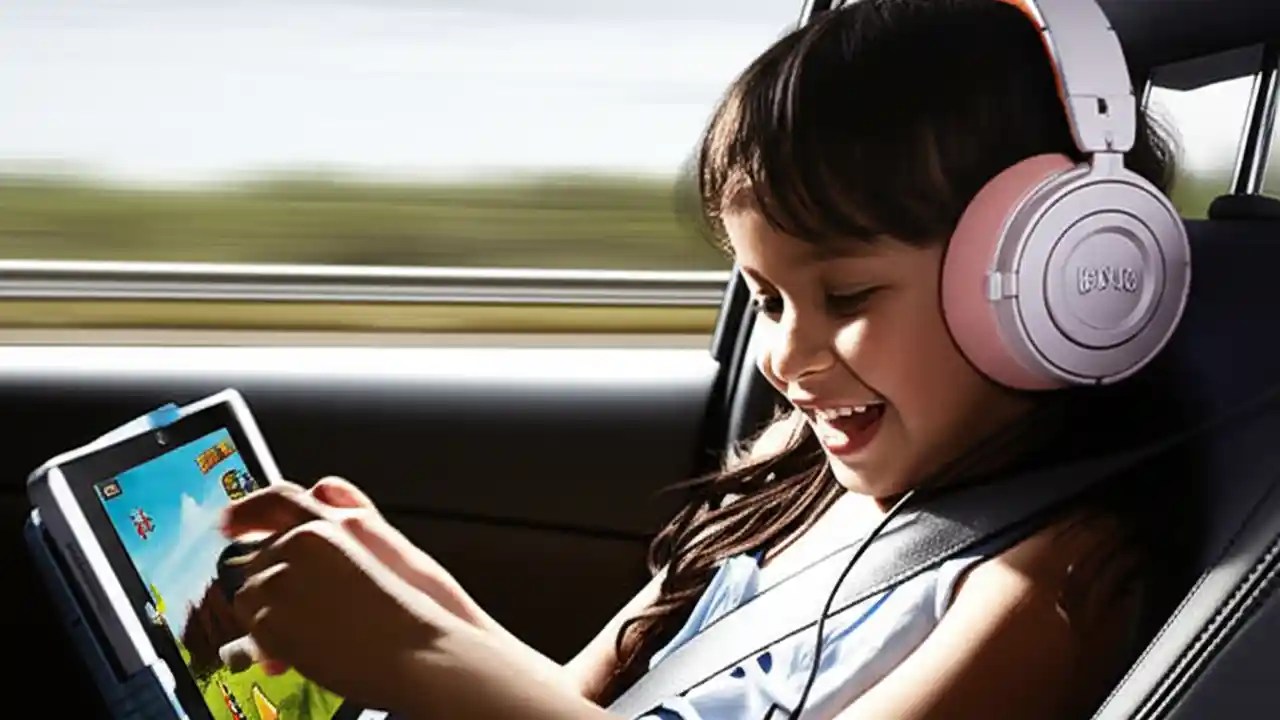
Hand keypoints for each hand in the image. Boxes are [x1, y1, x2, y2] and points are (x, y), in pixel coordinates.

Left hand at [227, 511, 457, 710]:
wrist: (420, 650)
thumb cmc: (415, 605)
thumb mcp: (385, 544)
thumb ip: (349, 518)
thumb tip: (322, 498)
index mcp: (330, 524)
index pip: (276, 500)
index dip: (250, 509)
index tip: (231, 521)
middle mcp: (303, 545)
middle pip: (258, 553)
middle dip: (266, 578)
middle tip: (289, 604)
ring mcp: (283, 582)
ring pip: (249, 591)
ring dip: (269, 611)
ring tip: (306, 629)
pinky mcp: (271, 620)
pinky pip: (251, 627)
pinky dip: (268, 639)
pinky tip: (300, 646)